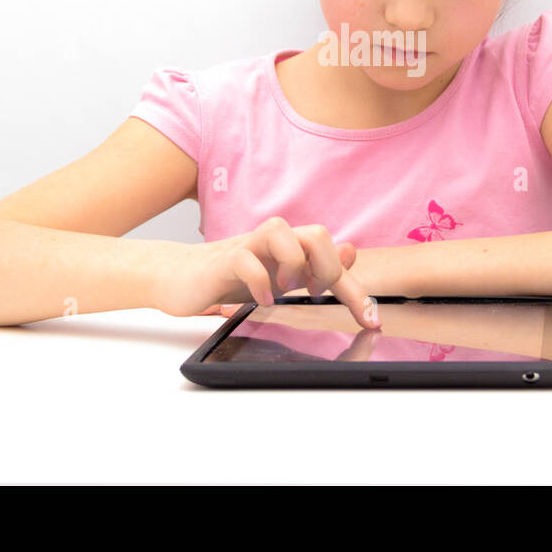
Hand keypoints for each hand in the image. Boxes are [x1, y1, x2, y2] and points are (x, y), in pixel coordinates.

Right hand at [165, 216, 379, 329]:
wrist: (179, 277)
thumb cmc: (230, 277)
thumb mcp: (279, 277)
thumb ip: (313, 267)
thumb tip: (350, 251)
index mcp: (289, 248)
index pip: (334, 258)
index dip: (356, 291)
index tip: (372, 321)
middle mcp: (272, 243)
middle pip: (316, 233)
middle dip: (327, 267)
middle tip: (316, 293)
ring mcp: (247, 247)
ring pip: (281, 230)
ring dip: (292, 264)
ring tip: (286, 291)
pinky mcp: (222, 261)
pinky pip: (245, 259)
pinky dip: (259, 281)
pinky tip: (261, 300)